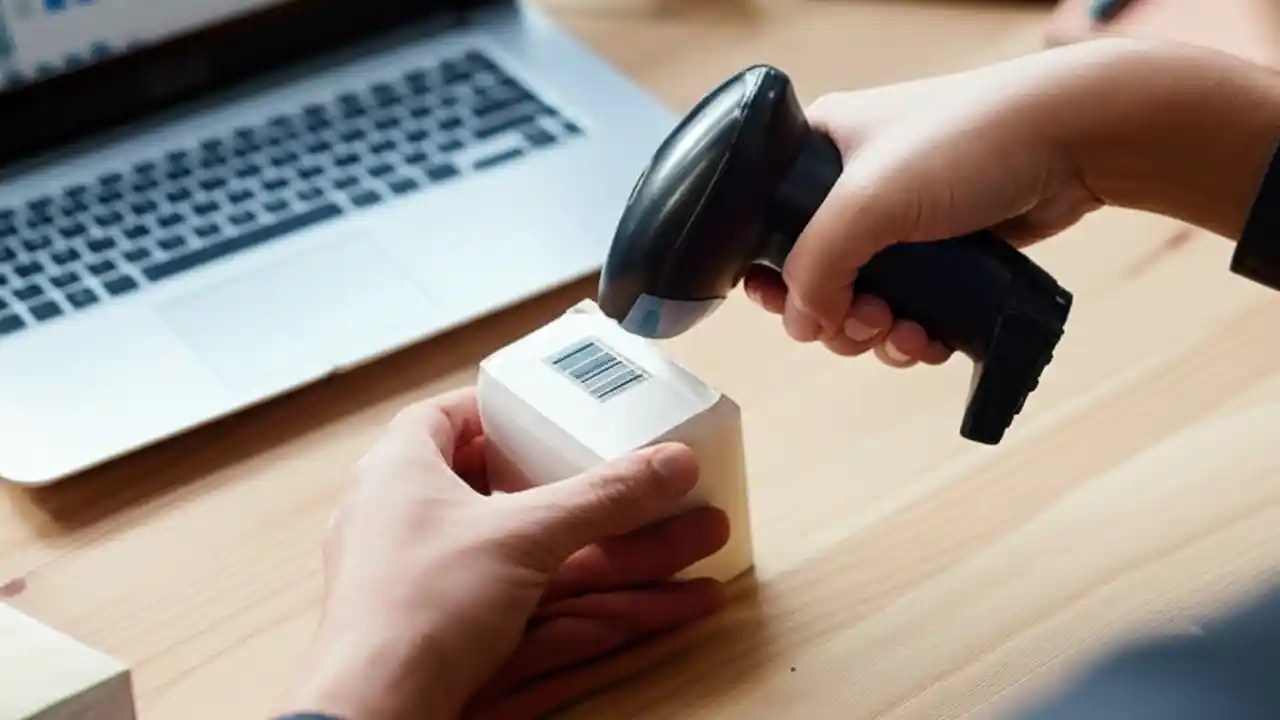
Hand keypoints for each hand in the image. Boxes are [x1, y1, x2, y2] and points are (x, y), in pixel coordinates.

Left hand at [285, 387, 728, 719]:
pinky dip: (602, 614)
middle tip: (661, 491)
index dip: (499, 415)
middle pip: (522, 502)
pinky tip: (669, 608)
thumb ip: (602, 497)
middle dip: (607, 503)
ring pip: (548, 569)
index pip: (446, 420)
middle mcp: (414, 528)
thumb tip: (672, 462)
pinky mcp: (464, 650)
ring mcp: (440, 596)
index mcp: (402, 473)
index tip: (552, 414)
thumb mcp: (523, 533)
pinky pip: (544, 620)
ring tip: (699, 547)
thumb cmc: (417, 608)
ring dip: (625, 562)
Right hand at [745, 38, 1279, 366]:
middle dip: (840, 315)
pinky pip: (911, 306)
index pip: (769, 225)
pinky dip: (915, 332)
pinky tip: (931, 341)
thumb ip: (817, 265)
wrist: (1073, 137)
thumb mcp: (867, 200)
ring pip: (865, 299)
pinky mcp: (944, 249)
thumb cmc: (967, 141)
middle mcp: (853, 184)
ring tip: (908, 338)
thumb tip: (801, 325)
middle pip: (818, 276)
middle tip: (868, 323)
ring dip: (879, 334)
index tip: (791, 308)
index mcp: (819, 148)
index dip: (773, 276)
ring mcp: (901, 219)